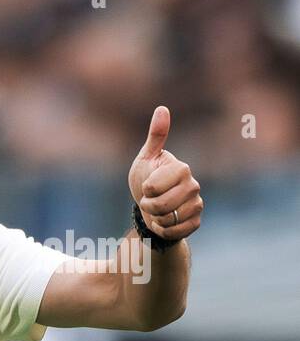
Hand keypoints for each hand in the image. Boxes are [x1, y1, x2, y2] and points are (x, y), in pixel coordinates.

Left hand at [127, 105, 201, 239]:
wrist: (150, 206)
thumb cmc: (146, 178)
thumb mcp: (146, 158)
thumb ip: (156, 136)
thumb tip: (162, 108)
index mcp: (182, 169)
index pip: (153, 187)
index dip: (145, 190)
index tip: (147, 186)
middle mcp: (193, 185)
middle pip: (161, 206)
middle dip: (148, 206)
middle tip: (150, 200)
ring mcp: (197, 204)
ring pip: (168, 220)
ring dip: (156, 219)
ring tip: (157, 211)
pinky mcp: (196, 222)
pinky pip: (176, 232)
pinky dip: (164, 231)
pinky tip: (164, 222)